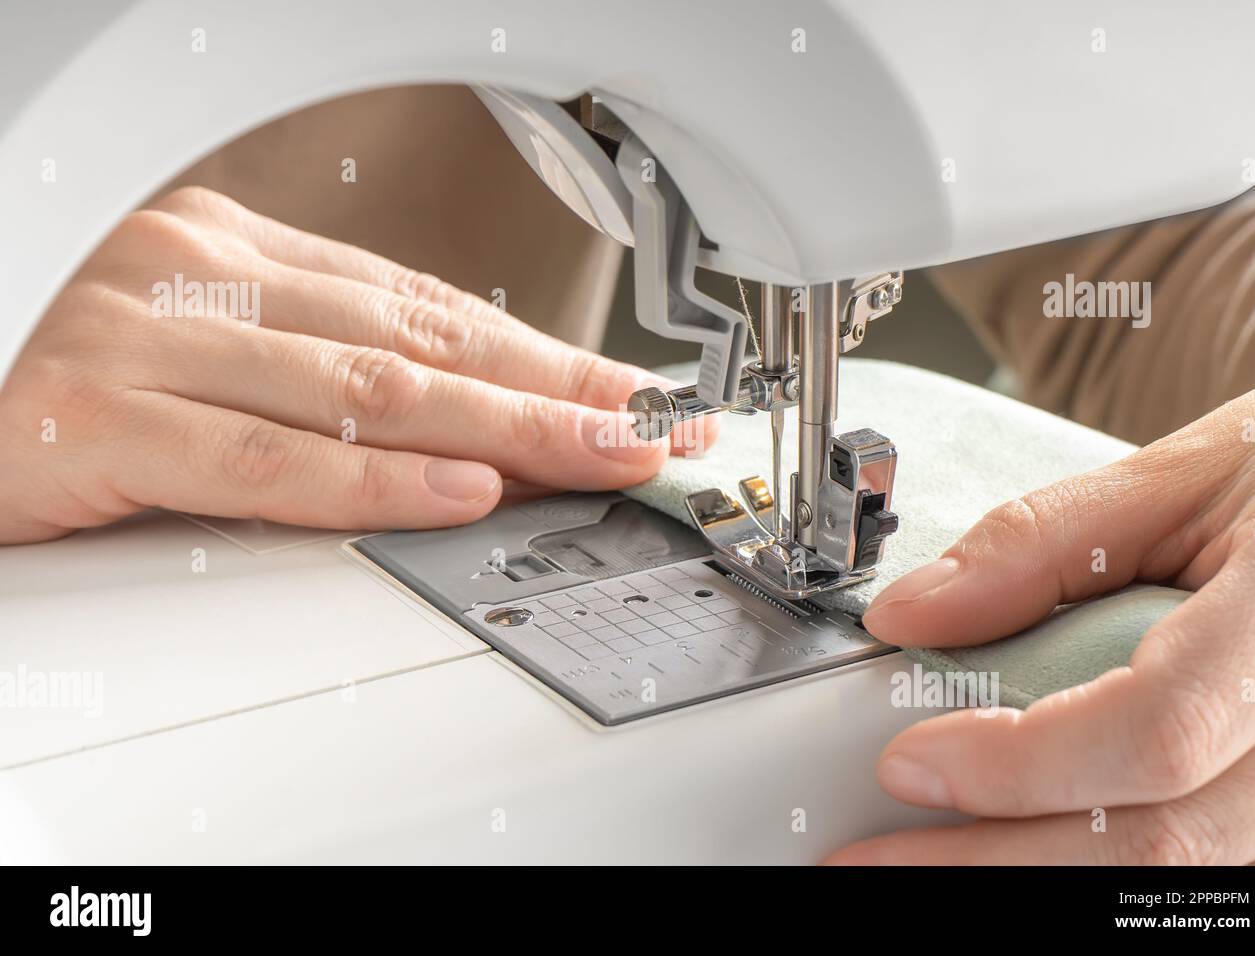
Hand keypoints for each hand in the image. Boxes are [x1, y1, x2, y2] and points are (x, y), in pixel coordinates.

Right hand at [0, 186, 712, 544]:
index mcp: (235, 253)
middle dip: (548, 392)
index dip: (539, 356)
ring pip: (359, 390)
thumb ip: (337, 393)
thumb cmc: (88, 408)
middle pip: (414, 340)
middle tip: (642, 429)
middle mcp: (194, 273)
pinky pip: (258, 459)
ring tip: (593, 459)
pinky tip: (459, 492)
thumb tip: (484, 438)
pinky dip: (370, 481)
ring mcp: (144, 334)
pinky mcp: (94, 413)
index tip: (626, 397)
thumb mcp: (230, 375)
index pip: (424, 307)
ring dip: (498, 431)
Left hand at [829, 370, 1254, 864]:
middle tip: (884, 857)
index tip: (910, 762)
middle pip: (1167, 839)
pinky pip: (1229, 879)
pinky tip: (1037, 852)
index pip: (1158, 725)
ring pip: (1196, 882)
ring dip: (1046, 881)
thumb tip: (912, 615)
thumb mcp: (1178, 474)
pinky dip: (1114, 875)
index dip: (1022, 763)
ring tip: (943, 861)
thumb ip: (1037, 545)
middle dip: (998, 860)